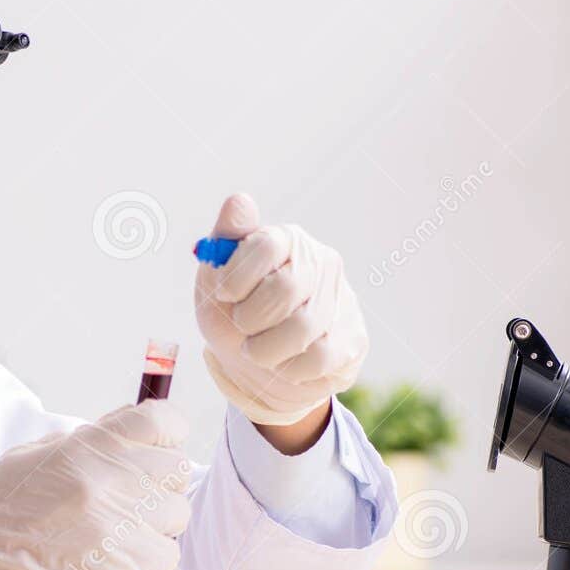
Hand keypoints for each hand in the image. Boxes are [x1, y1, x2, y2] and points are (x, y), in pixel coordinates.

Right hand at [0, 402, 192, 569]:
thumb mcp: (29, 458)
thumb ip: (82, 443)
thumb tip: (125, 433)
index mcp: (86, 446)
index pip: (160, 420)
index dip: (165, 434)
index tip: (154, 448)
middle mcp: (108, 478)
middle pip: (176, 467)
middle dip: (160, 482)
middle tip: (133, 498)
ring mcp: (119, 523)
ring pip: (177, 512)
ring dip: (156, 523)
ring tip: (121, 533)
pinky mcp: (125, 566)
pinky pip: (168, 554)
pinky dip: (150, 559)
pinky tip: (119, 560)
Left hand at [195, 193, 367, 426]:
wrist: (257, 366)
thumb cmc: (236, 314)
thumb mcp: (217, 280)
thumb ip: (226, 241)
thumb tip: (239, 201)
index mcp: (285, 240)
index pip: (266, 246)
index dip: (236, 277)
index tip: (225, 295)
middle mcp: (320, 262)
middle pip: (285, 289)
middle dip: (251, 319)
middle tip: (243, 326)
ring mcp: (340, 299)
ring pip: (303, 328)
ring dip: (266, 349)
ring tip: (258, 349)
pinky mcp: (352, 338)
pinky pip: (320, 357)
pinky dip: (290, 368)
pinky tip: (283, 362)